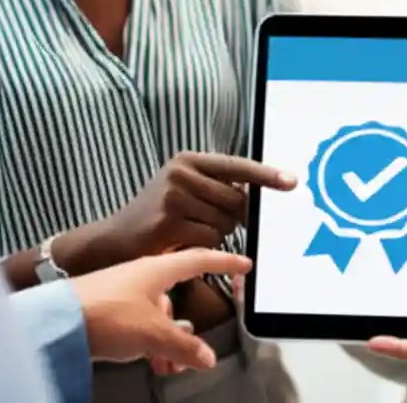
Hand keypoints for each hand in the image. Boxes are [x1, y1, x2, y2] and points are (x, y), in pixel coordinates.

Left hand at [71, 249, 252, 370]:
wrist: (55, 322)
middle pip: (177, 296)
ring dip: (168, 341)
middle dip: (188, 328)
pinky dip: (149, 343)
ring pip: (158, 315)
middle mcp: (142, 276)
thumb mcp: (154, 333)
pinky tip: (150, 361)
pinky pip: (139, 325)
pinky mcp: (107, 310)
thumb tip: (208, 356)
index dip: (225, 263)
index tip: (245, 264)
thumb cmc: (108, 315)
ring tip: (171, 365)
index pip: (200, 260)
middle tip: (196, 350)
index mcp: (158, 268)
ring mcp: (123, 293)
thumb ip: (184, 345)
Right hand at [97, 153, 296, 263]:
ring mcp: (174, 196)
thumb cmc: (158, 216)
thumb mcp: (185, 191)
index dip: (266, 175)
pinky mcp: (169, 222)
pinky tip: (182, 242)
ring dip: (216, 234)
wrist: (115, 239)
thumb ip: (217, 189)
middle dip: (233, 217)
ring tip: (189, 231)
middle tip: (207, 223)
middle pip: (236, 199)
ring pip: (225, 222)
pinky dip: (203, 246)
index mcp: (188, 160)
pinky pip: (210, 238)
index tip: (292, 182)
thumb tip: (256, 200)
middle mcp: (181, 173)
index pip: (237, 165)